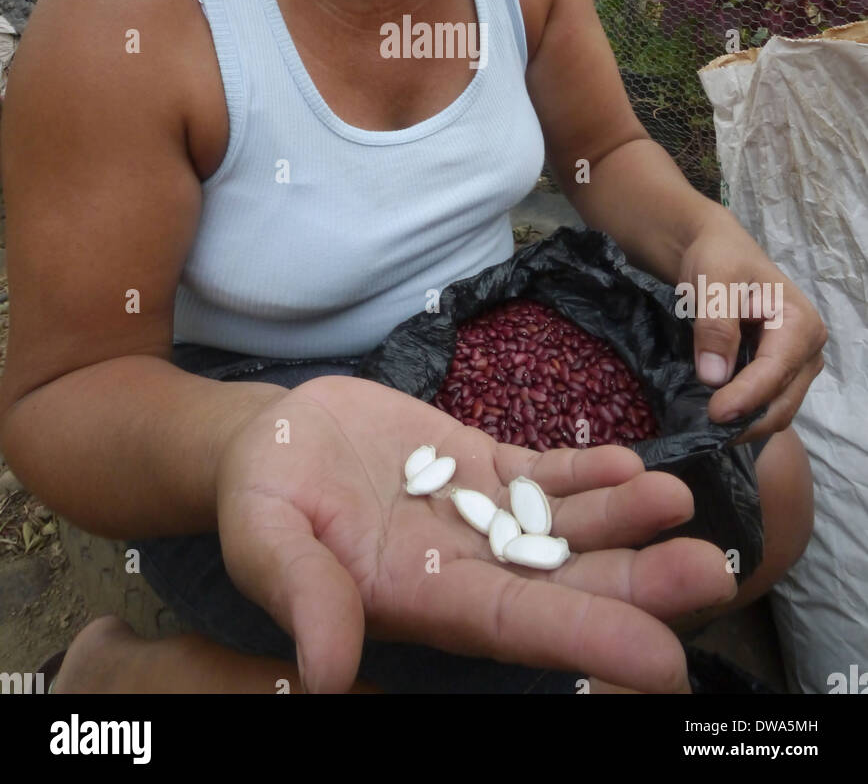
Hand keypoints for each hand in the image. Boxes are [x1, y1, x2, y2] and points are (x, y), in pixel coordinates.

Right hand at [215, 375, 737, 693]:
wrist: (268, 438)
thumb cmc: (258, 494)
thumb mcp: (263, 539)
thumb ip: (302, 595)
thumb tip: (327, 675)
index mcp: (418, 598)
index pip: (511, 628)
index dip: (584, 641)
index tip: (660, 659)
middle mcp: (463, 566)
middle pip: (562, 582)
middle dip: (636, 582)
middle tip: (710, 569)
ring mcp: (478, 514)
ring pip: (567, 524)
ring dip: (625, 518)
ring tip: (680, 500)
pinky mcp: (479, 463)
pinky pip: (544, 474)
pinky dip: (588, 470)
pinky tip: (629, 462)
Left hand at [679, 221, 826, 440]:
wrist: (716, 251)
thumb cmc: (718, 258)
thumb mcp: (713, 280)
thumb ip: (716, 324)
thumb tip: (714, 376)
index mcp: (801, 324)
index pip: (776, 373)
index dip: (745, 398)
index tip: (713, 414)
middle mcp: (808, 350)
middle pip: (781, 402)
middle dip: (746, 420)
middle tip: (703, 429)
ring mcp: (797, 366)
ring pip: (775, 411)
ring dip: (743, 423)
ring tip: (705, 426)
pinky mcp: (779, 374)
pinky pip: (764, 405)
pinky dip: (742, 414)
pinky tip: (713, 414)